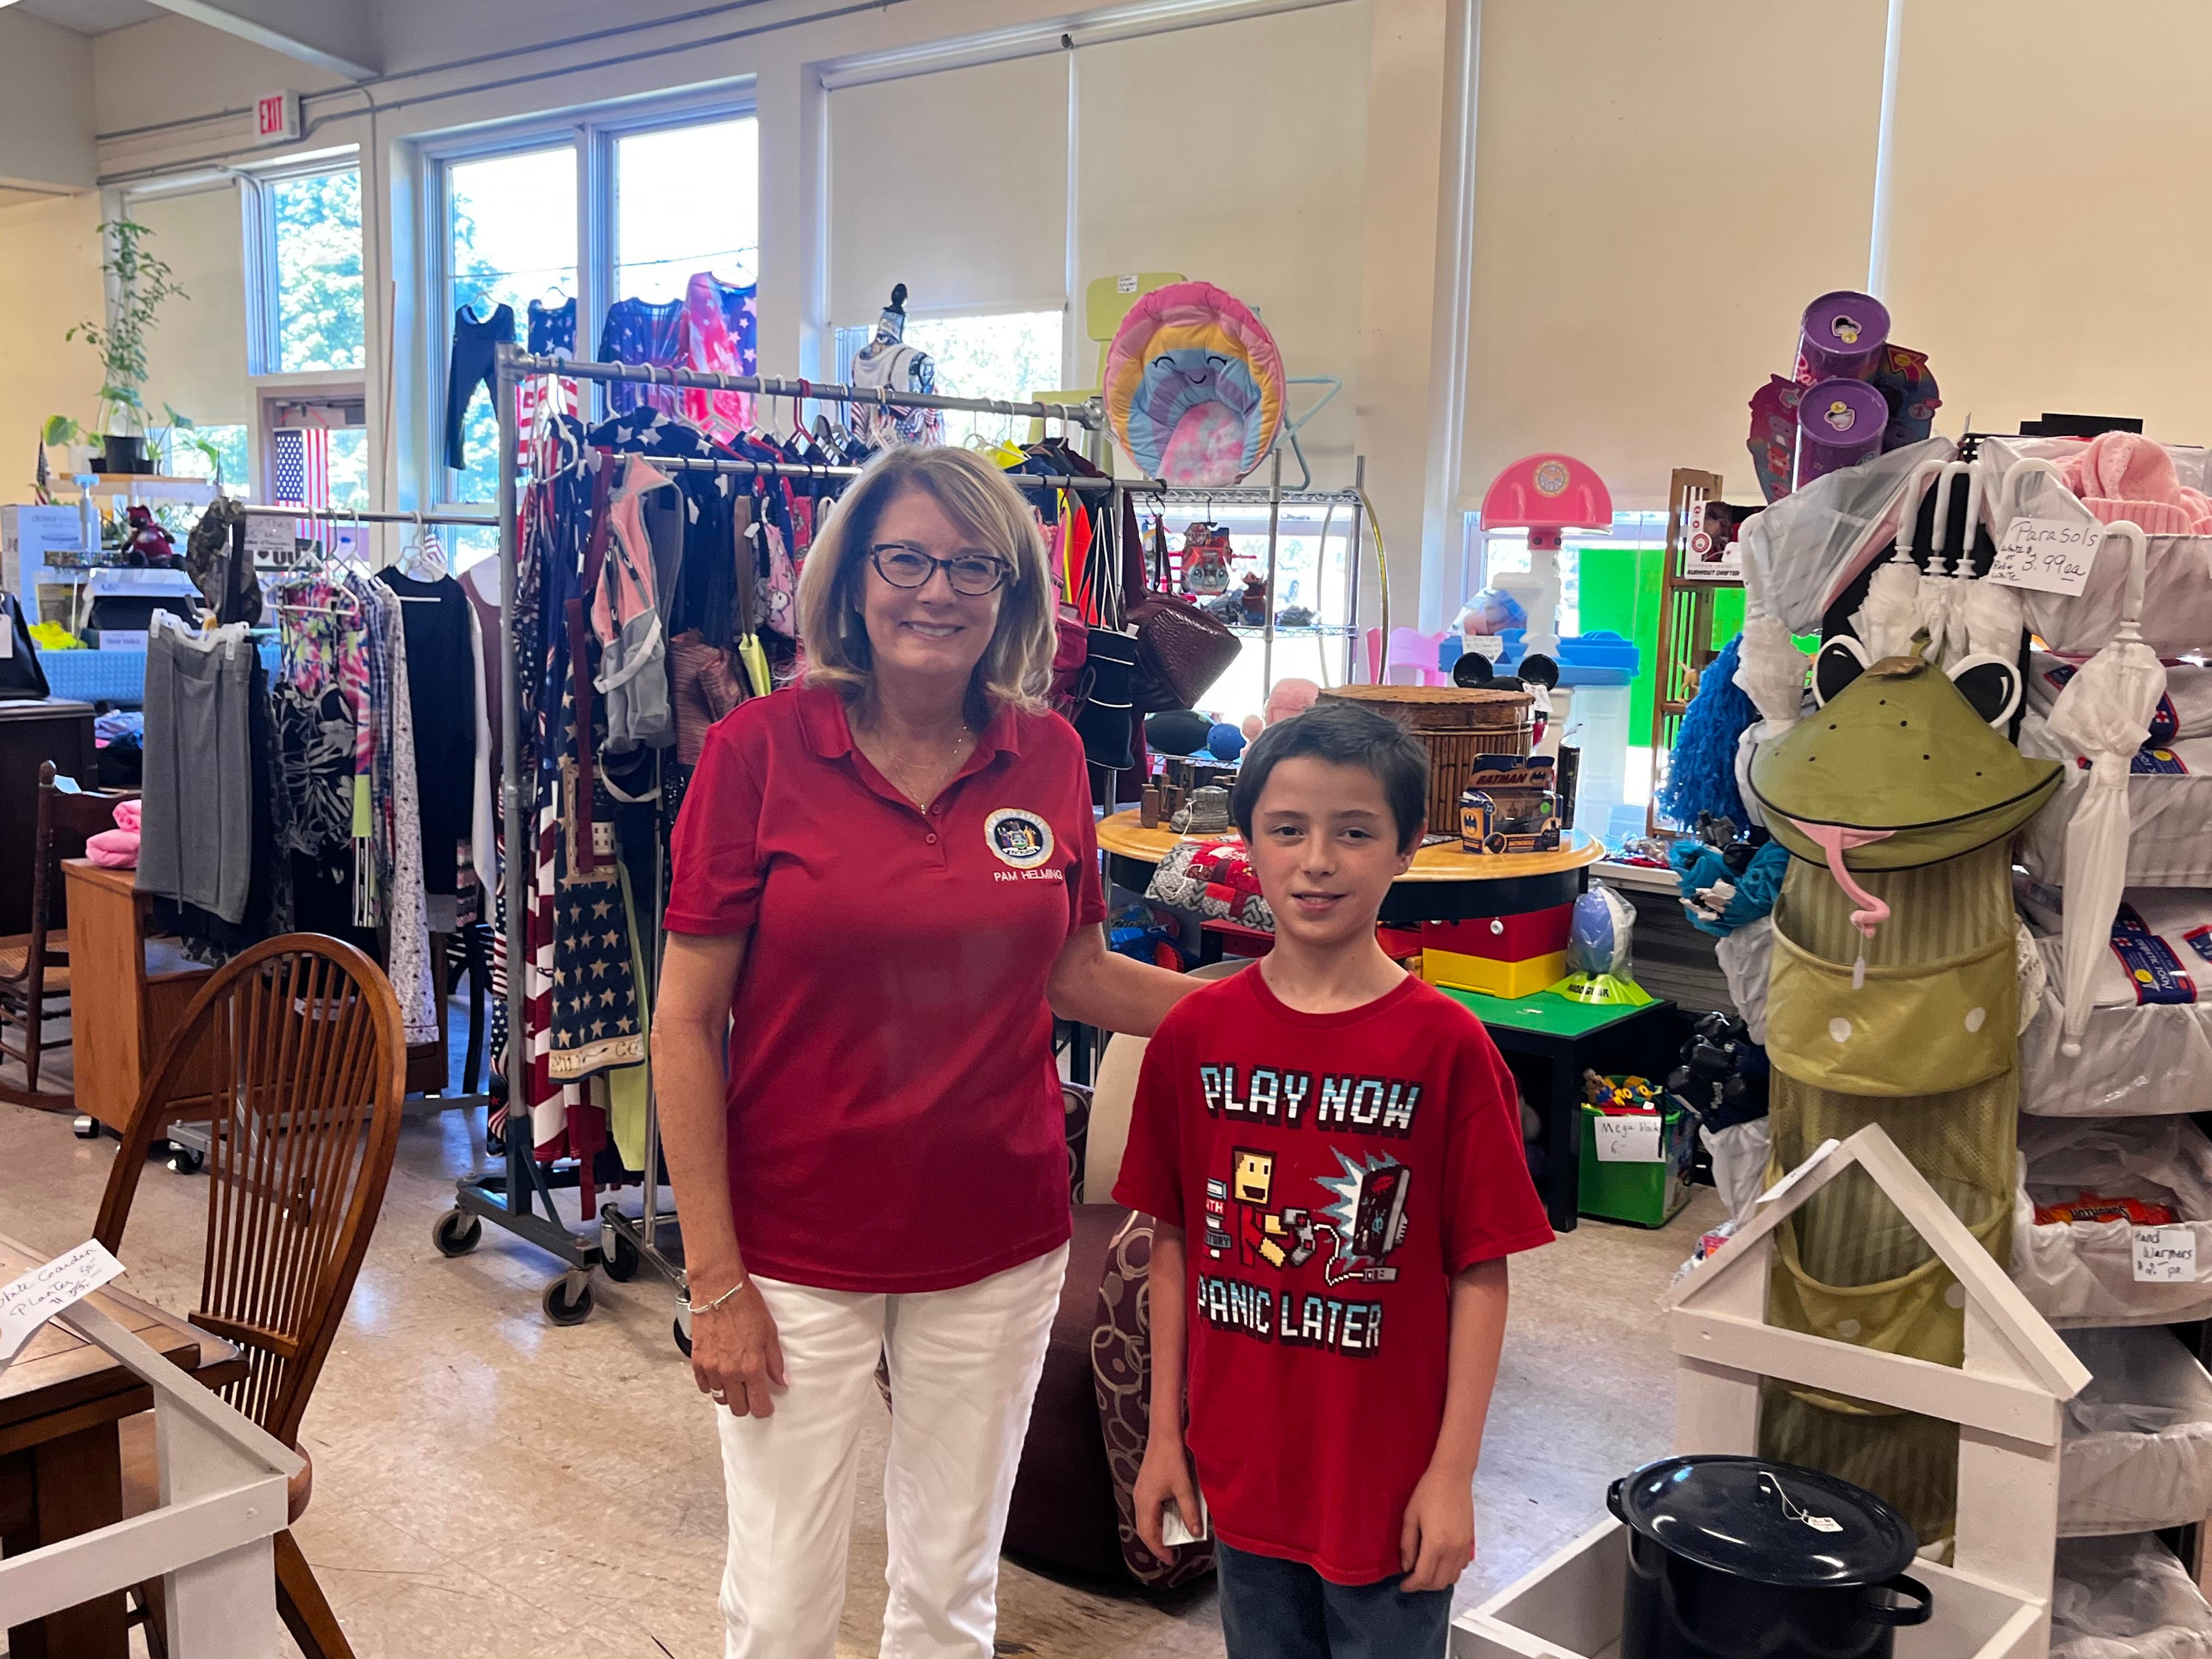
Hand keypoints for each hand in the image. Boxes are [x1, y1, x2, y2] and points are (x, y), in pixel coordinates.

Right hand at [690, 1279, 785, 1417]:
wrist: (719, 1290)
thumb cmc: (746, 1306)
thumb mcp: (770, 1332)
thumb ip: (775, 1361)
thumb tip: (781, 1381)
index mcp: (751, 1367)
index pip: (758, 1405)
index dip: (764, 1409)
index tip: (766, 1407)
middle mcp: (730, 1373)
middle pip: (738, 1408)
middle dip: (747, 1405)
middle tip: (753, 1394)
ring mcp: (711, 1369)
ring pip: (720, 1399)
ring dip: (730, 1395)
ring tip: (737, 1383)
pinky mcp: (697, 1362)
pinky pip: (704, 1386)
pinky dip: (713, 1385)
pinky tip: (720, 1375)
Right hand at [1133, 1433, 1200, 1561]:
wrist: (1164, 1436)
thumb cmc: (1172, 1460)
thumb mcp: (1184, 1487)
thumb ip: (1189, 1511)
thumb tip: (1195, 1533)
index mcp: (1146, 1502)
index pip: (1149, 1534)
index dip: (1159, 1550)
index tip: (1170, 1560)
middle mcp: (1139, 1499)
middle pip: (1144, 1529)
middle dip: (1157, 1544)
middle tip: (1170, 1554)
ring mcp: (1141, 1492)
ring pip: (1145, 1520)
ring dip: (1157, 1532)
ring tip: (1171, 1540)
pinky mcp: (1145, 1487)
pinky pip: (1148, 1510)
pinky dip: (1158, 1520)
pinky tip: (1169, 1520)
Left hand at [1398, 1463, 1474, 1591]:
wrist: (1453, 1476)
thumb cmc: (1427, 1492)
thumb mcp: (1410, 1516)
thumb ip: (1407, 1544)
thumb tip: (1406, 1566)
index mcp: (1436, 1544)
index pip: (1424, 1577)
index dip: (1411, 1585)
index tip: (1403, 1586)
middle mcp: (1453, 1550)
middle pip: (1439, 1582)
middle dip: (1423, 1586)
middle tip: (1411, 1580)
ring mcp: (1464, 1548)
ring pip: (1452, 1578)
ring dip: (1437, 1581)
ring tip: (1424, 1572)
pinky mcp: (1470, 1543)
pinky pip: (1461, 1567)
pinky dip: (1449, 1572)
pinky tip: (1439, 1562)